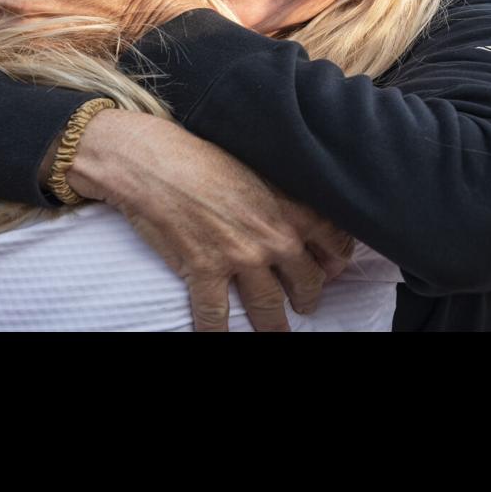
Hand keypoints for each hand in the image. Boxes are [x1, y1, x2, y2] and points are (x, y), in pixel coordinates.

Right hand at [70, 111, 356, 332]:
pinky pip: (216, 315)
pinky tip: (218, 335)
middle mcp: (274, 237)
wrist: (153, 160)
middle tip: (305, 304)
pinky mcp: (206, 270)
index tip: (332, 270)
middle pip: (308, 282)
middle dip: (308, 298)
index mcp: (291, 206)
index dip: (336, 261)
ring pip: (269, 307)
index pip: (335, 242)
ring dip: (273, 326)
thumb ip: (281, 195)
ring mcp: (241, 257)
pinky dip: (216, 331)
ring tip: (275, 332)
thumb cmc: (202, 156)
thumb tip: (290, 217)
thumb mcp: (257, 166)